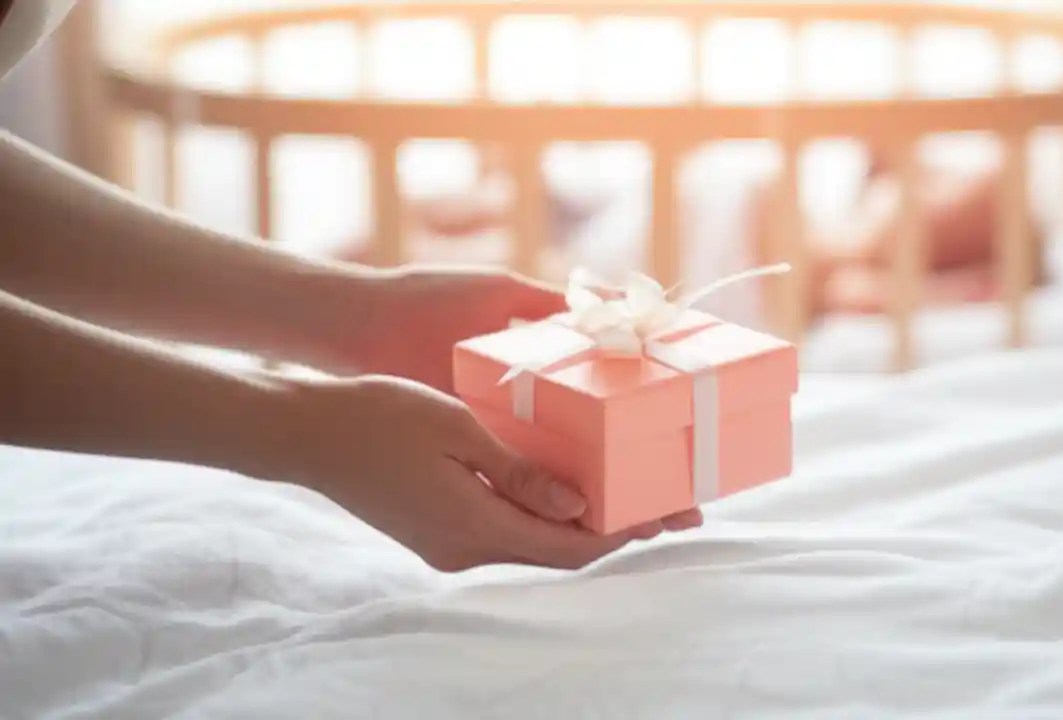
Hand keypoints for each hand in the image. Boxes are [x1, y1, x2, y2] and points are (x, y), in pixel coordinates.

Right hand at [319, 265, 702, 537]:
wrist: (305, 435)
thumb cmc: (378, 418)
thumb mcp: (458, 430)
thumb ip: (521, 472)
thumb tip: (582, 507)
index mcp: (475, 526)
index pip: (570, 545)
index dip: (625, 533)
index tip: (670, 514)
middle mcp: (464, 550)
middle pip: (559, 553)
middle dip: (616, 533)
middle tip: (668, 508)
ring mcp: (447, 547)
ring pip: (533, 544)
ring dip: (581, 526)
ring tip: (630, 498)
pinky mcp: (436, 534)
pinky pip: (505, 532)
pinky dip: (543, 517)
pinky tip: (565, 491)